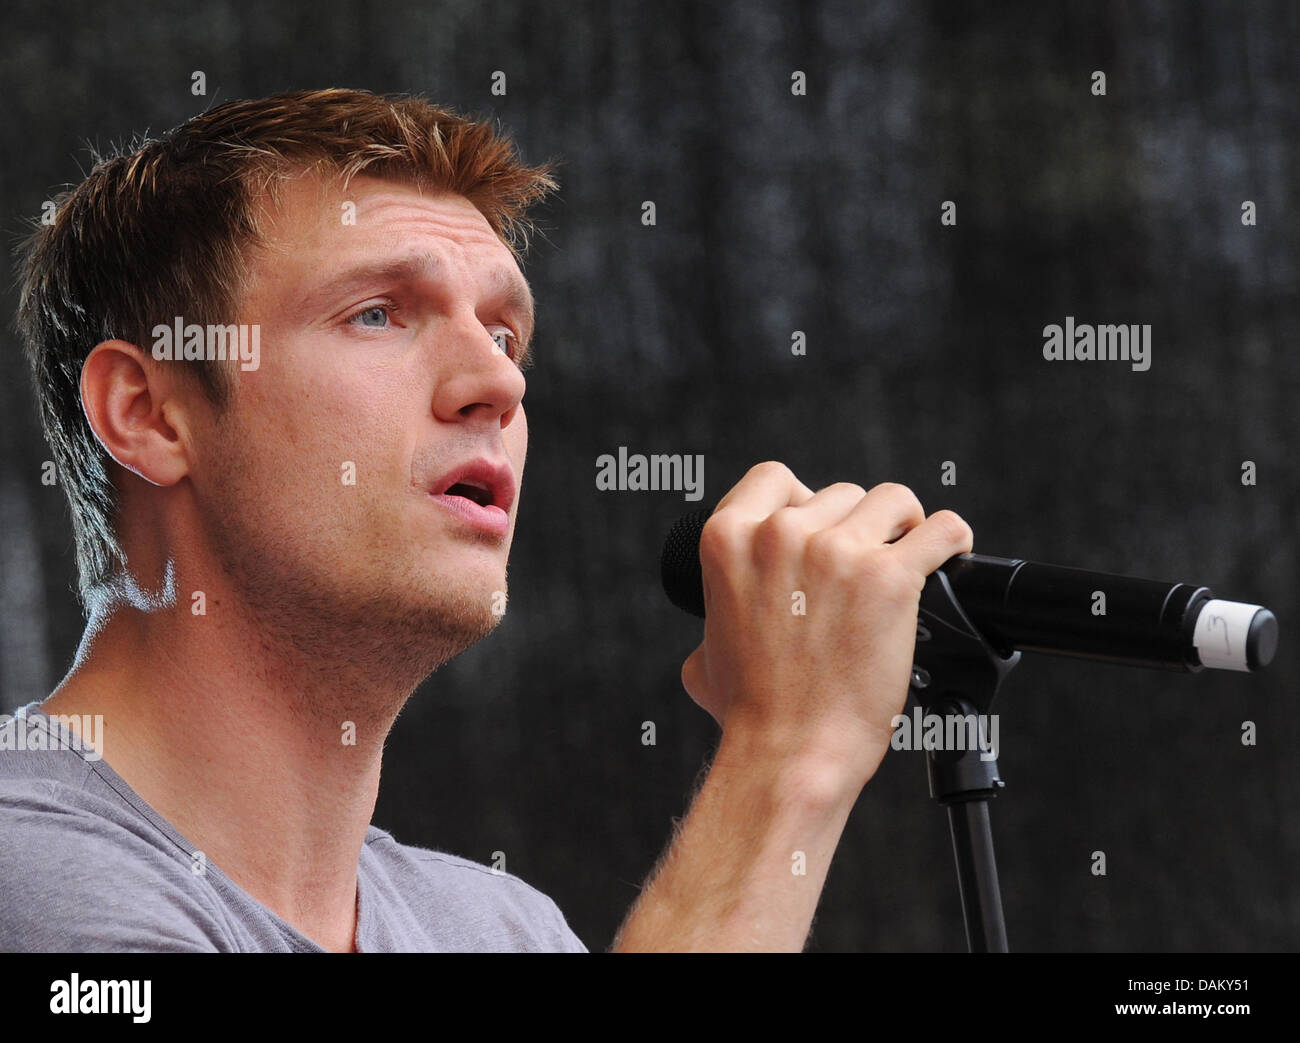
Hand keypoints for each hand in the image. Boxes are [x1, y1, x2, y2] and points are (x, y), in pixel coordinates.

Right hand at [680, 461, 972, 787]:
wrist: (788, 753)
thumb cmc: (750, 714)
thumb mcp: (705, 655)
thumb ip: (710, 627)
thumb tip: (710, 644)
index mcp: (729, 539)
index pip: (775, 478)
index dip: (805, 499)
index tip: (823, 526)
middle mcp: (781, 534)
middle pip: (841, 494)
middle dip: (857, 527)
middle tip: (866, 569)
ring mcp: (836, 552)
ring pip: (892, 501)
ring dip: (903, 528)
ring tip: (908, 558)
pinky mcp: (889, 578)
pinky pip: (942, 529)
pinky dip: (952, 538)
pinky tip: (951, 554)